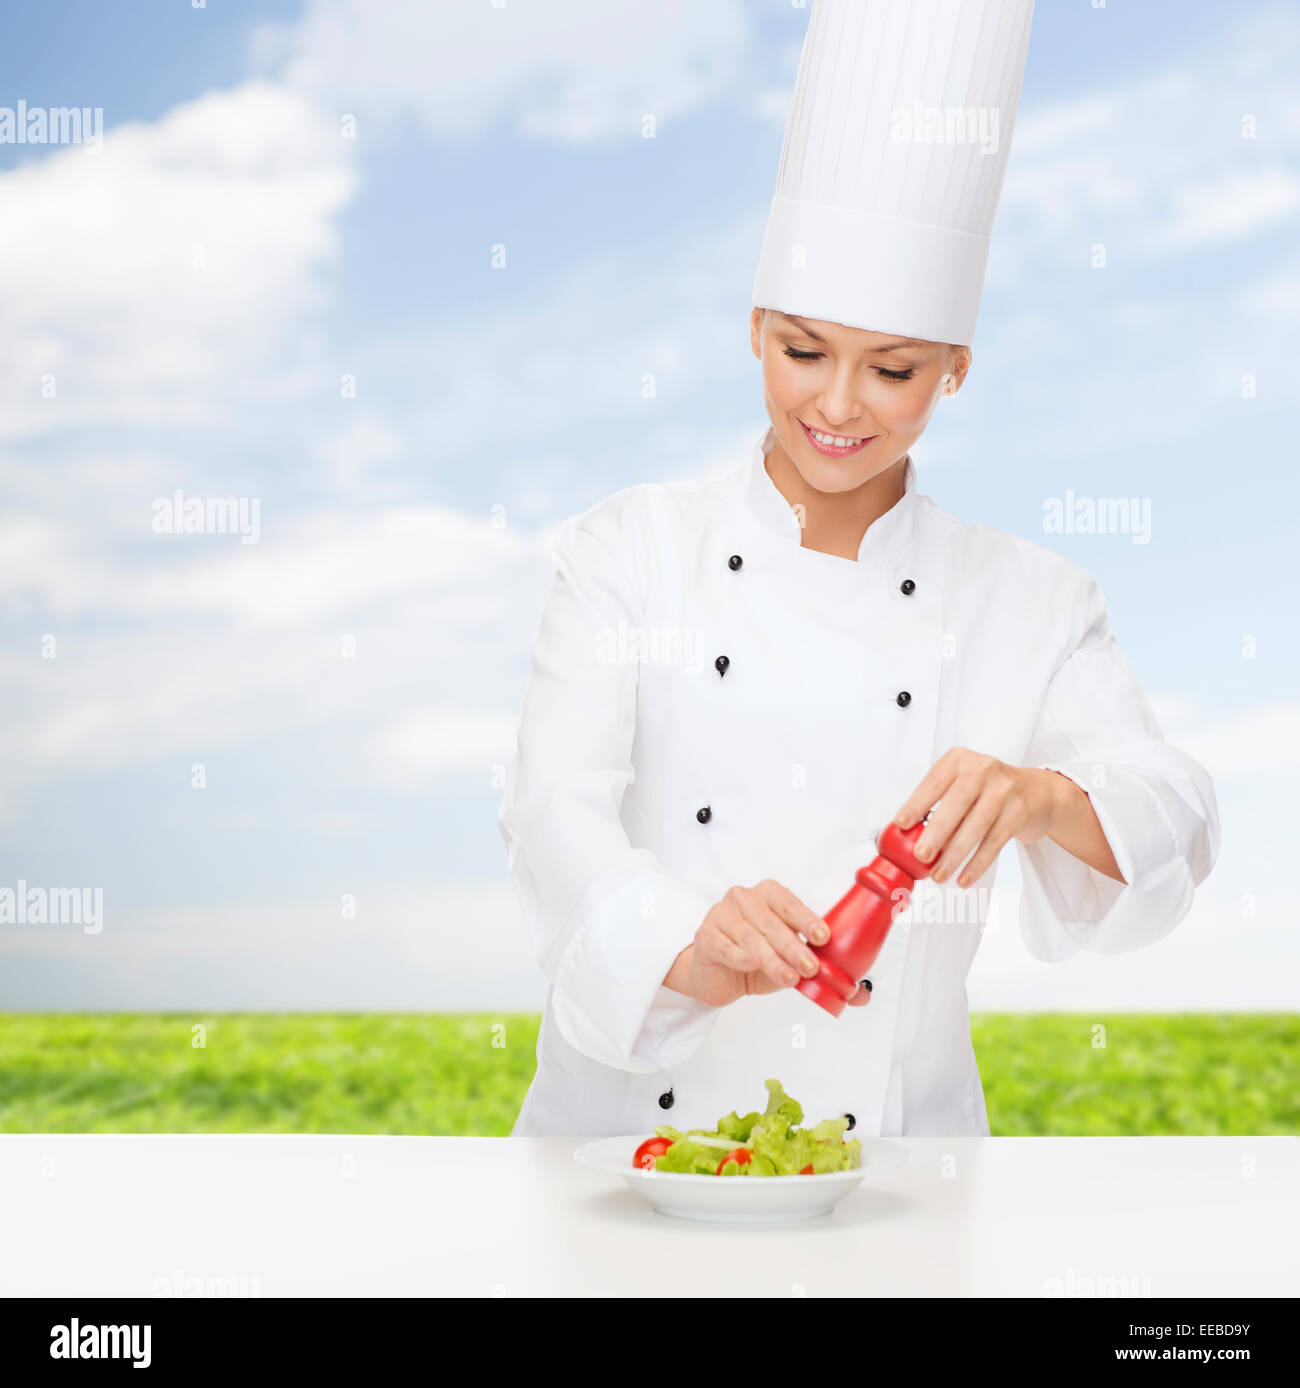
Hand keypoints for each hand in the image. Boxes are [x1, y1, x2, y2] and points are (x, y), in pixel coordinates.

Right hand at [663, 880, 838, 1007]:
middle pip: (772, 923)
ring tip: (788, 977)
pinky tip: (752, 964)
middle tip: (810, 968)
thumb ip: (823, 973)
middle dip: (794, 947)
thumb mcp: (790, 963)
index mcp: (768, 895)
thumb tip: (861, 993)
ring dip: (772, 959)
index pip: (789, 903)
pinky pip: (725, 946)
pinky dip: (740, 957)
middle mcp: (743, 899)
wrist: (716, 974)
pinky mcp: (705, 936)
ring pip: (750, 937)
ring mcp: (721, 915)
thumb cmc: (756, 960)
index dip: (807, 919)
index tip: (823, 938)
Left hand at [894, 747, 1062, 888]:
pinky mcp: (1019, 811)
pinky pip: (995, 841)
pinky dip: (978, 863)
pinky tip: (965, 877)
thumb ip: (937, 802)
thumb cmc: (986, 789)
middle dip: (936, 832)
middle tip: (921, 855)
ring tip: (939, 874)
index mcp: (959, 760)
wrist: (1036, 791)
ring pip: (976, 826)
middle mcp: (983, 769)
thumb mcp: (961, 782)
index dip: (916, 804)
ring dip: (955, 854)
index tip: (901, 824)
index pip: (934, 783)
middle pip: (956, 804)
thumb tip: (907, 836)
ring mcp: (1004, 789)